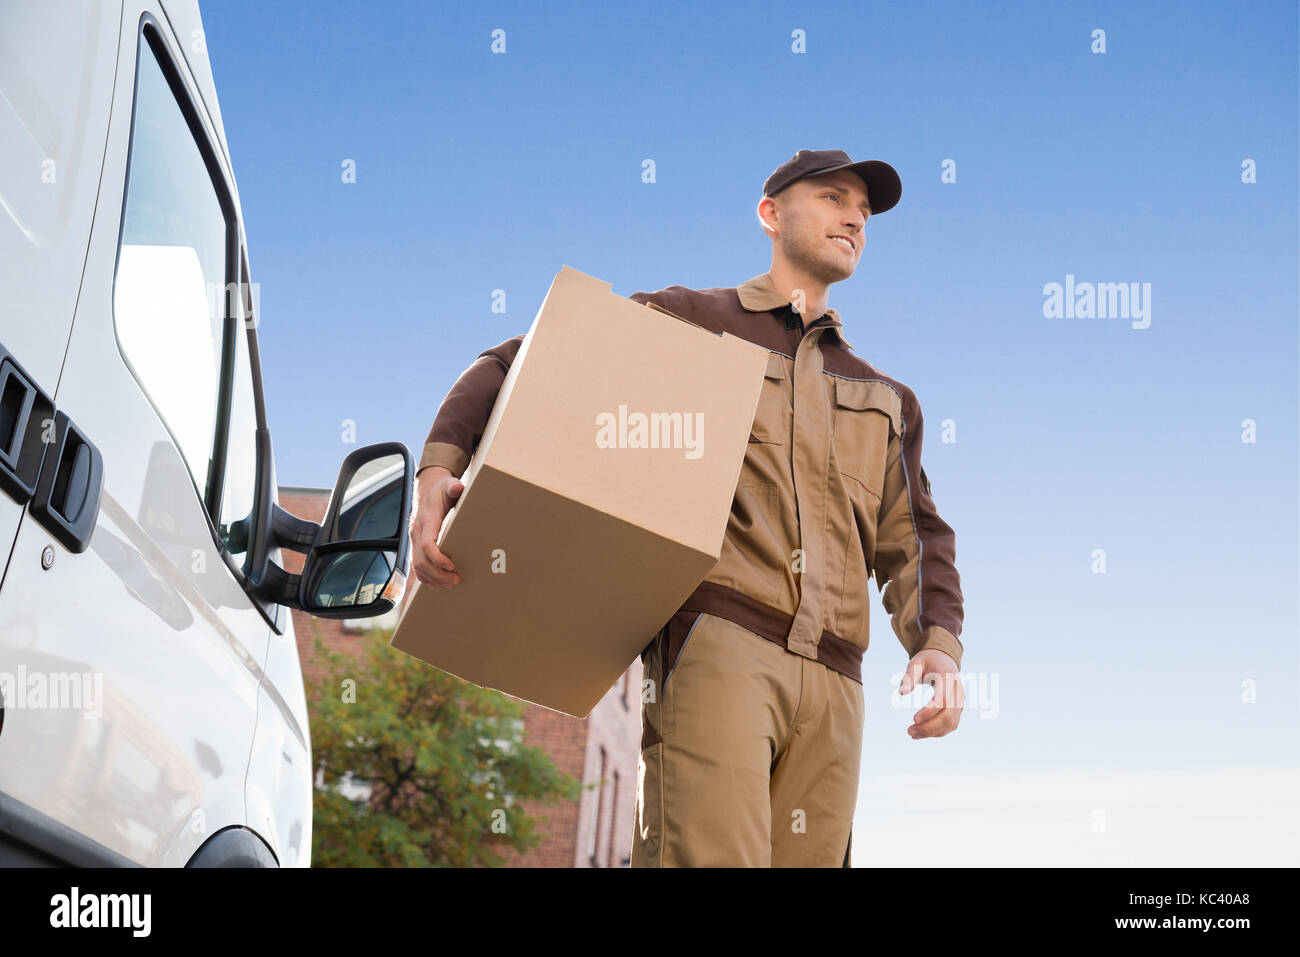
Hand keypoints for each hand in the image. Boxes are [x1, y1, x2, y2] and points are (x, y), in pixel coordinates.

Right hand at [408, 465, 462, 588]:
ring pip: (417, 565)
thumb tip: (458, 488)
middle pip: (422, 560)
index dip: (438, 558)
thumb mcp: (448, 484)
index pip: (427, 544)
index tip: (451, 566)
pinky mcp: (416, 544)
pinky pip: (416, 564)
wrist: (427, 489)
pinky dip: (425, 576)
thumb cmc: (439, 490)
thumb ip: (453, 487)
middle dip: (438, 574)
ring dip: (433, 577)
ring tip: (450, 583)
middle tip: (455, 580)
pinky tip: (435, 583)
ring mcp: (415, 539)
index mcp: (426, 520)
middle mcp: (417, 531)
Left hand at [899, 649, 963, 738]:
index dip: (930, 712)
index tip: (914, 719)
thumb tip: (901, 693)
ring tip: (912, 733)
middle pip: (948, 715)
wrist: (944, 659)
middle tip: (909, 731)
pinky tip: (921, 733)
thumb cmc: (928, 661)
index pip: (943, 700)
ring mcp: (960, 700)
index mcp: (948, 677)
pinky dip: (937, 732)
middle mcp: (958, 690)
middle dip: (929, 727)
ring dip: (932, 732)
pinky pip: (951, 724)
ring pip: (951, 723)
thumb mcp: (916, 663)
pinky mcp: (958, 708)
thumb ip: (909, 676)